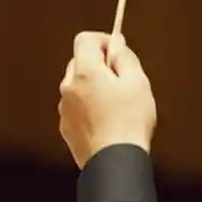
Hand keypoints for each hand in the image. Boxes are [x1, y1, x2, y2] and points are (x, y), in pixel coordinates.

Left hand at [59, 32, 156, 168]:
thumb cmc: (130, 122)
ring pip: (77, 86)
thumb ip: (124, 57)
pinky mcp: (66, 127)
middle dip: (99, 65)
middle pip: (79, 62)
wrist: (115, 162)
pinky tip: (107, 121)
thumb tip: (116, 43)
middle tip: (122, 80)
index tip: (118, 52)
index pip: (84, 39)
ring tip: (116, 105)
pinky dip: (88, 107)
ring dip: (93, 87)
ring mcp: (64, 109)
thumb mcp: (137, 82)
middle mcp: (68, 87)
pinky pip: (76, 107)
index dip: (103, 40)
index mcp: (85, 72)